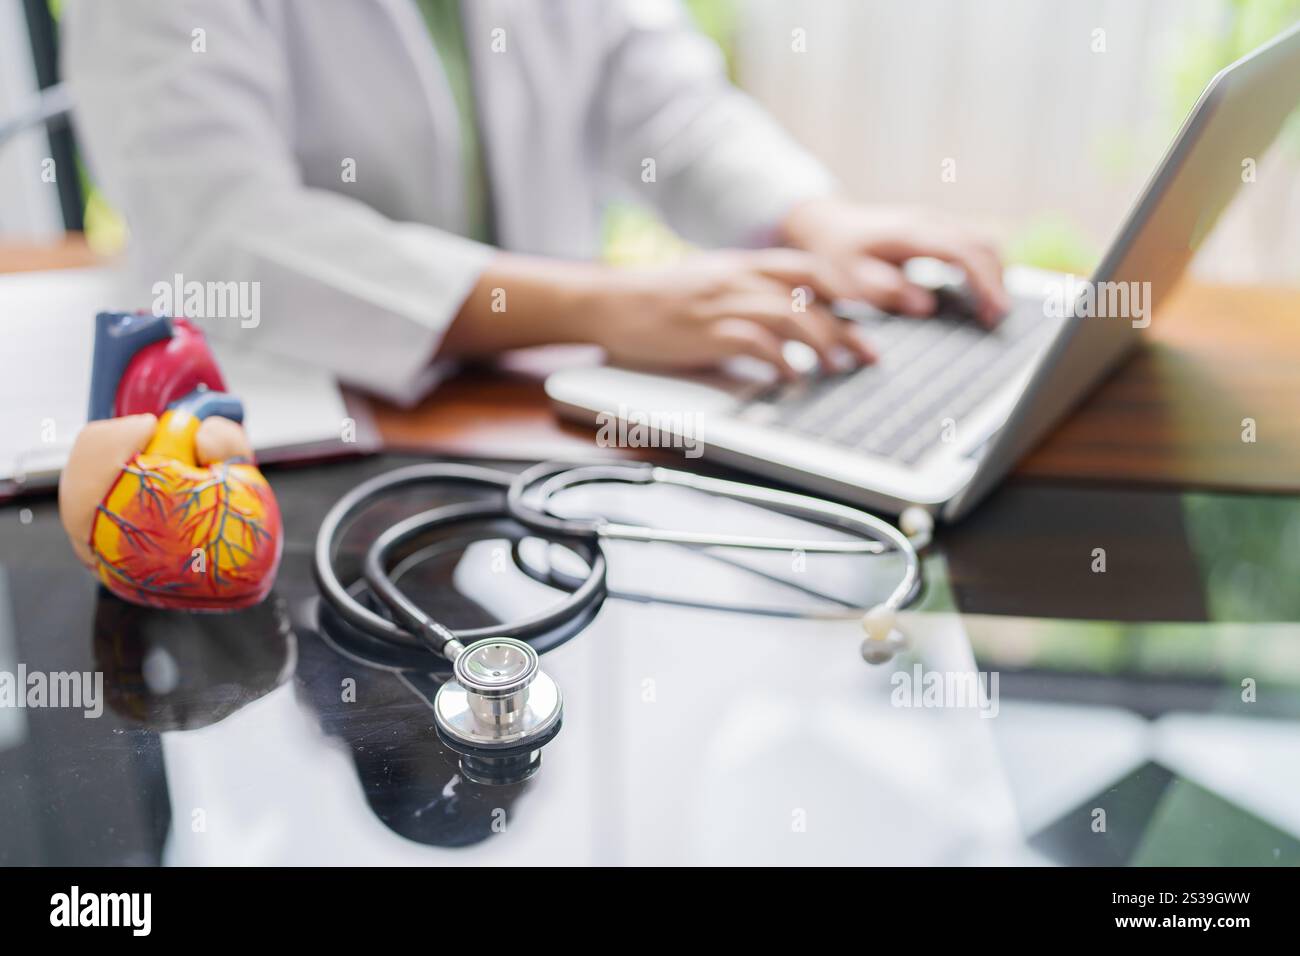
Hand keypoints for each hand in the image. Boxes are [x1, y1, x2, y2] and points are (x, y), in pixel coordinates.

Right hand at [589, 248, 875, 379]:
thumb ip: (751, 292)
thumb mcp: (712, 283)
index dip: (851, 289)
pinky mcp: (706, 331)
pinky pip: (756, 344)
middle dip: (850, 326)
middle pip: (813, 294)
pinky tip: (794, 380)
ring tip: (837, 371)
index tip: (877, 313)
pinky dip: (781, 363)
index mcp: (745, 264)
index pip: (813, 268)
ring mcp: (724, 302)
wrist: (608, 302)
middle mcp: (741, 277)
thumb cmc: (660, 300)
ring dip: (823, 345)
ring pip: (793, 316)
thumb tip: (796, 316)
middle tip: (872, 355)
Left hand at [781, 198, 1010, 325]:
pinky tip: (980, 292)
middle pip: (982, 242)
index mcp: (908, 234)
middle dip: (997, 280)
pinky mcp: (936, 226)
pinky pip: (971, 242)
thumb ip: (884, 291)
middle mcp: (928, 220)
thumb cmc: (833, 255)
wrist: (823, 223)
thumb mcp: (848, 279)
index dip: (984, 283)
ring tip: (992, 308)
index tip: (995, 312)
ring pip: (982, 239)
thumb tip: (925, 307)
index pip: (962, 252)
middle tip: (997, 318)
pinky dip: (983, 266)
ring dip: (994, 272)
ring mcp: (934, 220)